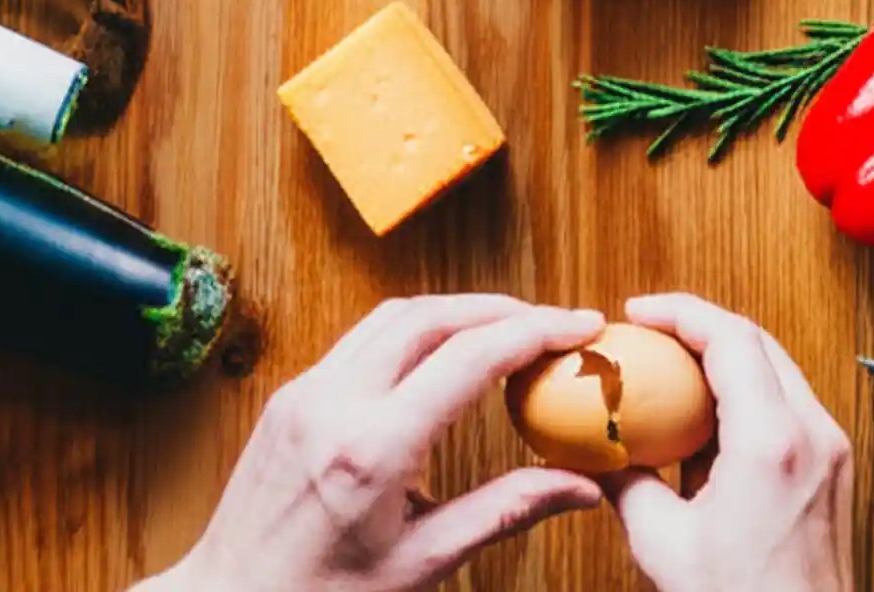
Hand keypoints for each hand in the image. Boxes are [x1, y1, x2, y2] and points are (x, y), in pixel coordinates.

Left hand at [131, 295, 605, 591]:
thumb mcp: (422, 563)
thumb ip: (506, 511)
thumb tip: (581, 488)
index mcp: (371, 449)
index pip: (469, 358)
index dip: (536, 331)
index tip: (581, 326)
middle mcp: (333, 403)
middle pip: (432, 316)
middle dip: (503, 309)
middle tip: (554, 325)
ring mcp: (305, 391)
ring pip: (395, 316)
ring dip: (459, 311)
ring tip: (509, 330)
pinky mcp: (292, 393)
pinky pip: (364, 337)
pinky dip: (418, 330)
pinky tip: (447, 353)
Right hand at [604, 294, 853, 591]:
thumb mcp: (662, 544)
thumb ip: (624, 485)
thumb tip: (597, 451)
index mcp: (771, 443)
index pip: (731, 338)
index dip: (681, 311)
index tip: (639, 311)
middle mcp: (813, 434)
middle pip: (758, 341)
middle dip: (699, 325)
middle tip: (649, 333)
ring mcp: (831, 447)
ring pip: (776, 367)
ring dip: (724, 356)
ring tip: (670, 370)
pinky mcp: (833, 464)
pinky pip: (787, 403)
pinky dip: (745, 391)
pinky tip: (703, 416)